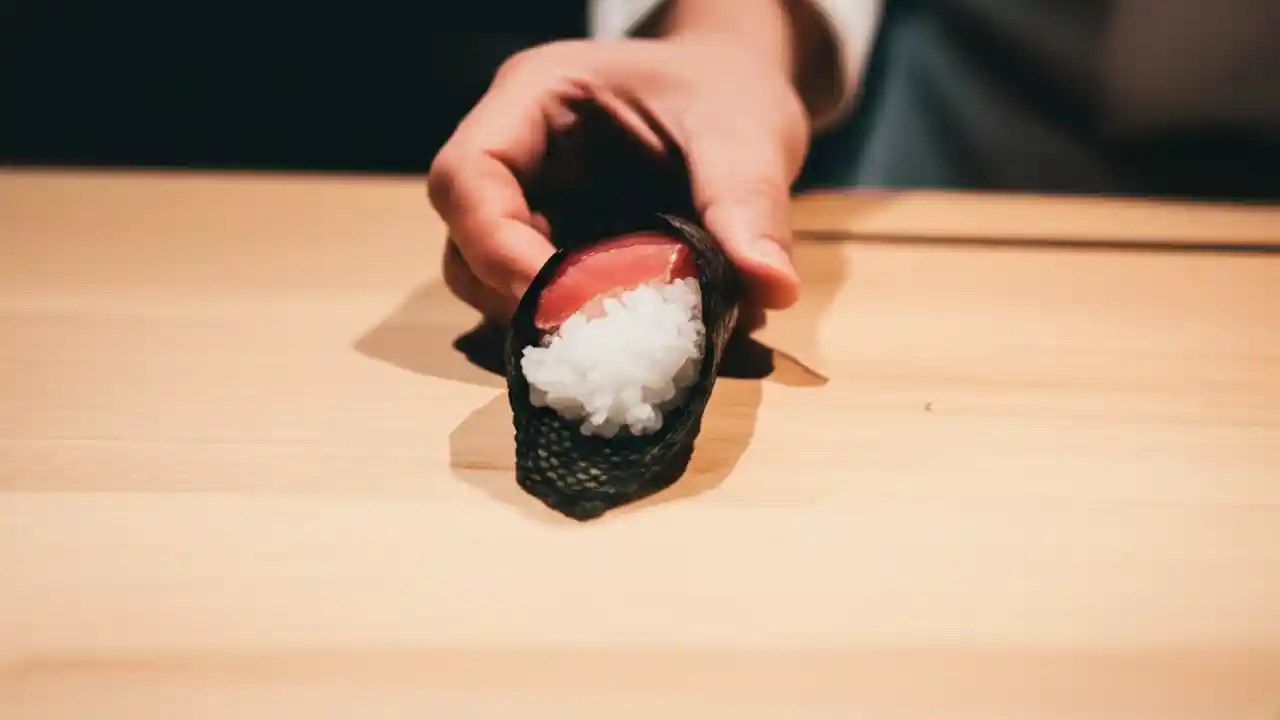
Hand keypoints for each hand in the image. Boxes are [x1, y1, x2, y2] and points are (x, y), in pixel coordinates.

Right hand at [427, 36, 809, 325]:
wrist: (734, 93)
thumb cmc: (727, 90)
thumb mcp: (746, 131)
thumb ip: (751, 203)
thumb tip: (773, 287)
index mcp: (535, 97)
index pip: (468, 178)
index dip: (499, 250)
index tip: (565, 304)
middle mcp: (514, 152)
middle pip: (464, 241)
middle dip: (518, 299)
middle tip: (593, 340)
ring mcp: (527, 203)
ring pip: (487, 280)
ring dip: (542, 321)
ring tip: (617, 341)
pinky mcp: (551, 244)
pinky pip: (534, 297)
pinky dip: (572, 326)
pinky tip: (626, 338)